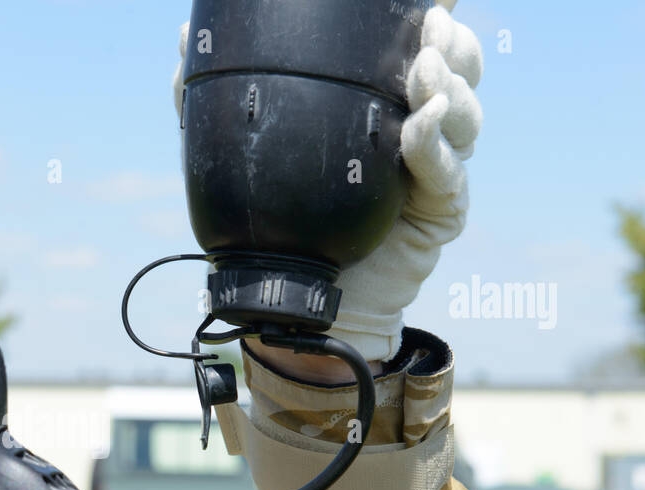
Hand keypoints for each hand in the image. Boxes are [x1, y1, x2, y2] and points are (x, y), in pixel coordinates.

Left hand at [173, 1, 484, 375]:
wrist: (294, 304)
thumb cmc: (273, 224)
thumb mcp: (234, 153)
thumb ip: (212, 98)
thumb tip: (180, 41)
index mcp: (378, 105)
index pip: (417, 48)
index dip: (428, 20)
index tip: (426, 1)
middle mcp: (415, 130)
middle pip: (458, 71)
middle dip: (451, 46)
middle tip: (429, 28)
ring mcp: (432, 172)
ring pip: (464, 116)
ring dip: (449, 87)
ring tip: (424, 69)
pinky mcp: (437, 215)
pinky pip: (447, 175)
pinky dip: (435, 147)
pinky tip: (420, 126)